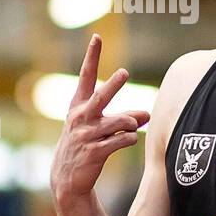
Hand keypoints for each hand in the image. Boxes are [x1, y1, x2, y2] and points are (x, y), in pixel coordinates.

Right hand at [50, 34, 149, 202]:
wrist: (67, 177)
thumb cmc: (84, 145)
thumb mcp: (98, 127)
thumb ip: (124, 118)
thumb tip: (148, 114)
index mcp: (78, 106)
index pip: (85, 76)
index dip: (92, 56)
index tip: (97, 37)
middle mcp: (80, 117)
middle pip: (101, 97)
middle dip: (113, 85)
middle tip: (124, 72)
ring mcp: (86, 135)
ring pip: (119, 122)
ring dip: (131, 123)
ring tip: (134, 126)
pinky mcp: (94, 152)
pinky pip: (121, 140)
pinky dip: (129, 139)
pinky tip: (127, 140)